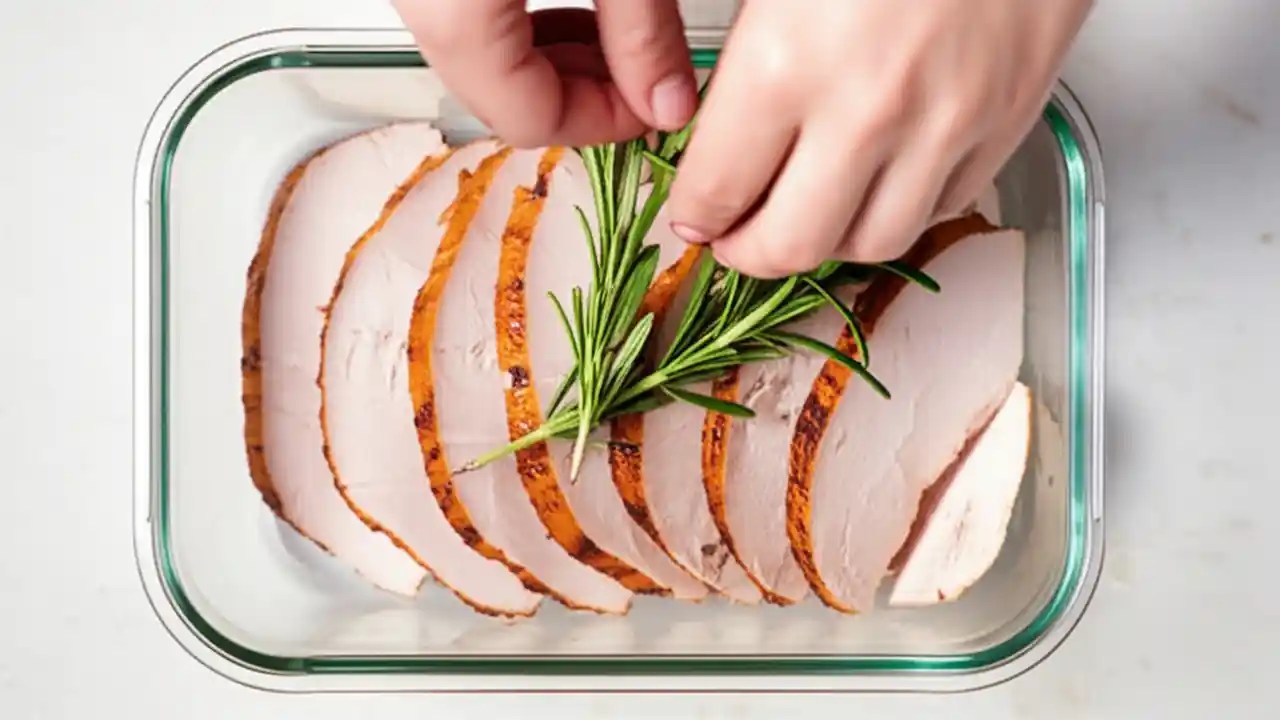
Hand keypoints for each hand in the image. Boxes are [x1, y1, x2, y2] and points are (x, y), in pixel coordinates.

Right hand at [392, 0, 698, 146]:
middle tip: (642, 71)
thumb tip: (670, 102)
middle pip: (498, 93)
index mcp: (452, 11)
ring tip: (611, 28)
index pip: (533, 119)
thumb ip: (642, 32)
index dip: (608, 124)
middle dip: (581, 94)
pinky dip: (515, 19)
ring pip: (476, 54)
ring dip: (548, 58)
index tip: (661, 105)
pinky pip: (460, 11)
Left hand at [667, 0, 1093, 277]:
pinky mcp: (1006, 122)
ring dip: (827, 242)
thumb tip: (708, 133)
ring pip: (872, 245)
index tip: (692, 214)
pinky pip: (942, 209)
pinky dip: (900, 211)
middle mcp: (869, 110)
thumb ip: (740, 60)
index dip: (693, 215)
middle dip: (748, 252)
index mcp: (788, 61)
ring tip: (805, 214)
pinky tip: (876, 182)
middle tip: (736, 235)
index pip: (717, 190)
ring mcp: (947, 124)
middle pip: (791, 246)